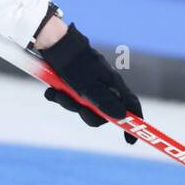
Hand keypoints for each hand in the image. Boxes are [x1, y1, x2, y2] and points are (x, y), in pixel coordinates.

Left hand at [38, 25, 142, 144]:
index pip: (130, 105)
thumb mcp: (87, 87)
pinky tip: (51, 90)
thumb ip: (104, 103)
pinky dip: (59, 96)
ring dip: (67, 103)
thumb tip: (121, 118)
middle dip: (85, 113)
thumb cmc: (73, 63)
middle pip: (100, 111)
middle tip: (76, 107)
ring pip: (80, 104)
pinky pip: (68, 96)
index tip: (130, 141)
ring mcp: (87, 81)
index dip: (133, 122)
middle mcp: (102, 83)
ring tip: (57, 93)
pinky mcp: (71, 79)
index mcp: (112, 84)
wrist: (52, 43)